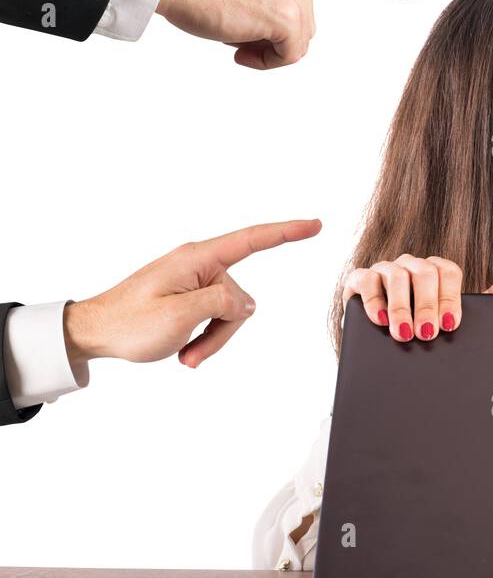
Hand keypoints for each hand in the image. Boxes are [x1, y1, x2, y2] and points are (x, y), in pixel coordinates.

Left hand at [64, 219, 321, 368]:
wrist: (92, 333)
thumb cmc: (129, 323)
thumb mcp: (182, 316)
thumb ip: (223, 303)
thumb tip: (246, 303)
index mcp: (197, 259)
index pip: (252, 239)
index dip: (287, 232)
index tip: (315, 225)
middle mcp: (198, 264)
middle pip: (239, 297)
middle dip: (225, 330)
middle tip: (193, 351)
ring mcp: (193, 280)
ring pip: (228, 313)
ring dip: (212, 338)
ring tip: (184, 353)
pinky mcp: (188, 295)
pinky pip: (213, 317)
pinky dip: (203, 337)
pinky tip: (183, 348)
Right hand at [157, 0, 417, 69]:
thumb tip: (288, 38)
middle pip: (308, 29)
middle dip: (276, 39)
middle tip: (238, 25)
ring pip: (298, 46)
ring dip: (267, 50)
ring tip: (234, 29)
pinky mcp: (286, 16)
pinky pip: (288, 56)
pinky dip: (264, 60)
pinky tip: (238, 44)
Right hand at [343, 256, 492, 342]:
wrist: (385, 346)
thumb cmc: (424, 328)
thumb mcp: (455, 319)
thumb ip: (491, 299)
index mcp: (436, 271)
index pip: (448, 272)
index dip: (450, 299)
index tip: (450, 325)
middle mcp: (411, 266)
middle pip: (423, 272)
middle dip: (426, 306)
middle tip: (427, 334)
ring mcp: (385, 270)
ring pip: (395, 275)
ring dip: (401, 307)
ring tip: (404, 333)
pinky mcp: (359, 280)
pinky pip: (365, 280)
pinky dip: (373, 301)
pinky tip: (379, 321)